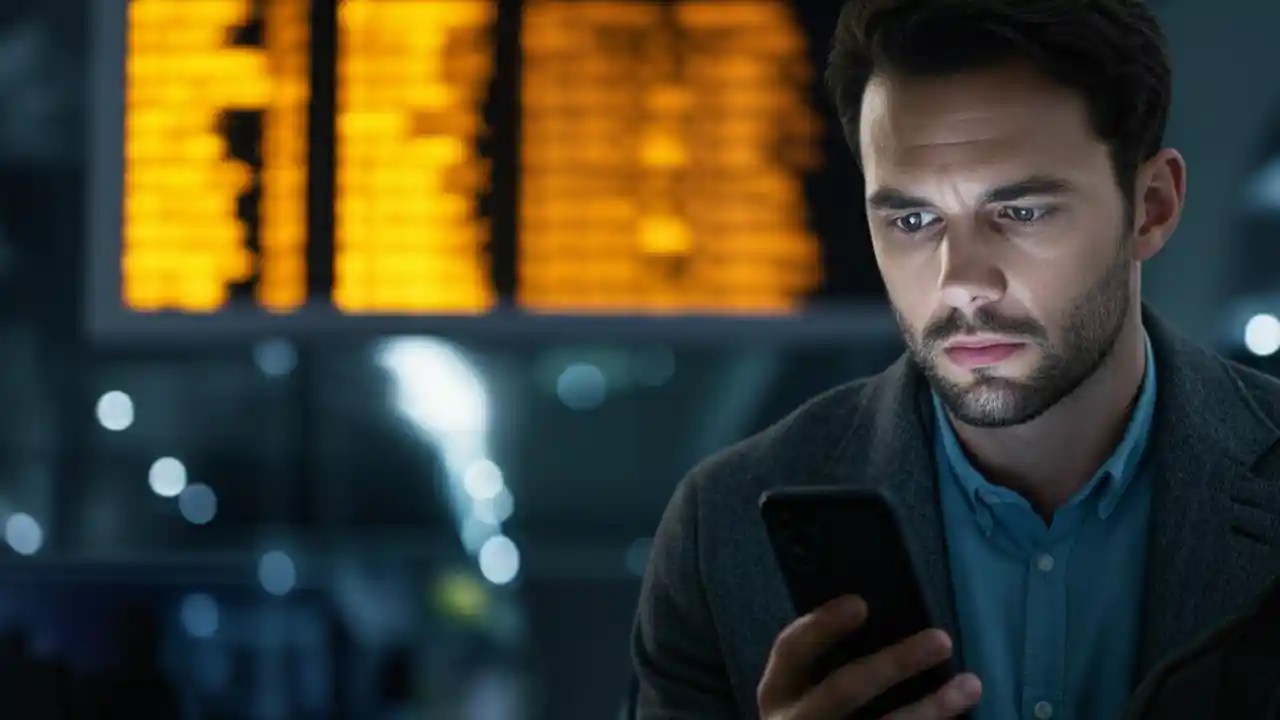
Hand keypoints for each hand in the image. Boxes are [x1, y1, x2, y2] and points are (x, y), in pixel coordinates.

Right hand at [757, 594, 981, 718]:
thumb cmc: (816, 716)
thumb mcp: (804, 692)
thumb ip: (827, 662)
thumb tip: (879, 614)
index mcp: (777, 694)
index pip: (791, 651)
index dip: (822, 626)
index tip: (860, 603)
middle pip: (844, 690)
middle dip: (894, 663)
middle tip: (941, 639)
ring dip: (932, 708)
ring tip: (970, 684)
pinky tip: (959, 715)